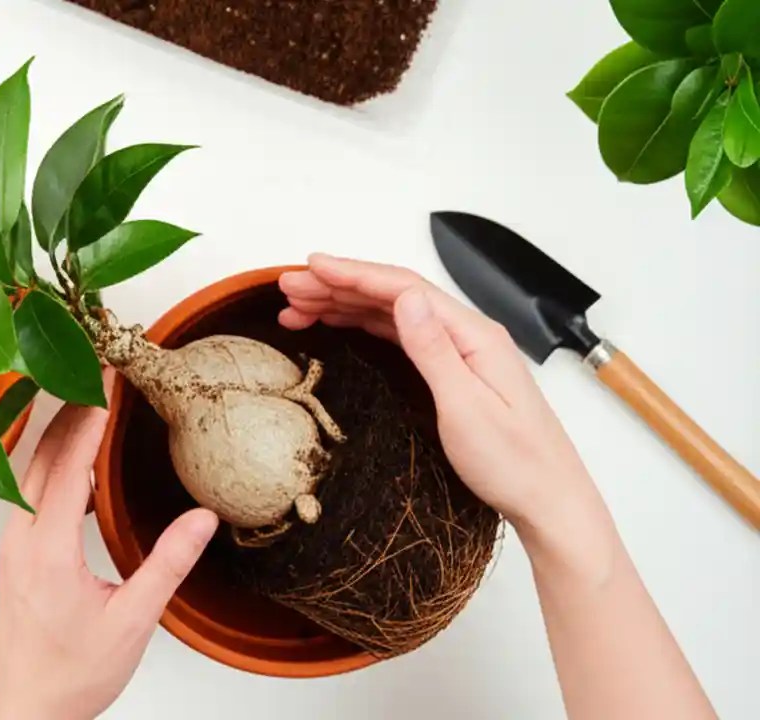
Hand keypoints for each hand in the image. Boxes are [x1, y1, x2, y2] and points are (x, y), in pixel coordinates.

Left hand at [0, 375, 219, 719]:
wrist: (30, 710)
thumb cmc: (73, 675)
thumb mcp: (133, 620)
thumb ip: (168, 565)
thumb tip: (203, 520)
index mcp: (45, 548)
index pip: (69, 462)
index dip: (90, 413)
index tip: (108, 377)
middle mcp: (18, 538)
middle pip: (43, 453)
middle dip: (73, 406)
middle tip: (100, 369)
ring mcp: (11, 544)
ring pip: (32, 469)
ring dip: (62, 431)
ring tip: (93, 398)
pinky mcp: (14, 553)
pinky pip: (31, 490)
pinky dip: (57, 462)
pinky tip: (81, 459)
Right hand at [278, 254, 600, 534]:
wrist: (550, 501)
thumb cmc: (514, 463)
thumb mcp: (466, 408)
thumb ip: (432, 350)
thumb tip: (405, 298)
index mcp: (473, 335)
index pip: (402, 288)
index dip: (352, 274)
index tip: (311, 268)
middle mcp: (467, 335)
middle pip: (394, 295)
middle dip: (338, 286)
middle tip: (290, 288)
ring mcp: (461, 353)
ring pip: (394, 314)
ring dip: (346, 304)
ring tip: (301, 306)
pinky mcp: (455, 373)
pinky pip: (402, 336)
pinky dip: (365, 325)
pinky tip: (343, 324)